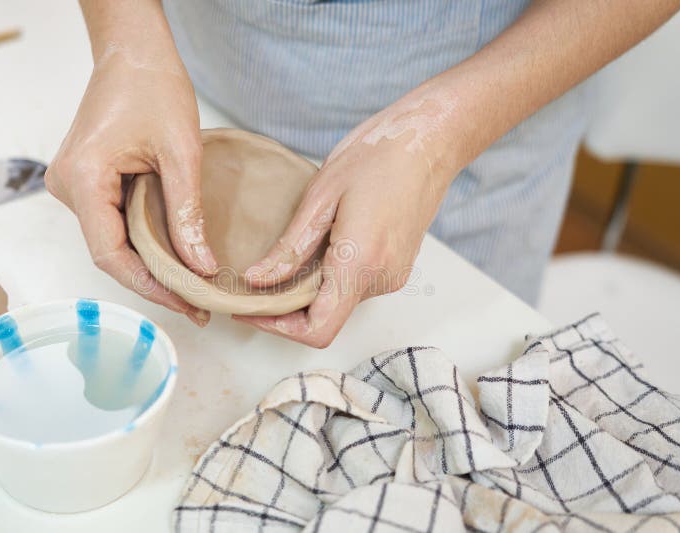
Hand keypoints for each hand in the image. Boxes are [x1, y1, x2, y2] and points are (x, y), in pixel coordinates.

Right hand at [45, 43, 216, 325]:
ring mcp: (72, 184)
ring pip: (110, 240)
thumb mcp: (181, 152)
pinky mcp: (85, 180)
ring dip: (149, 263)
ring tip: (190, 286)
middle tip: (196, 304)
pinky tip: (172, 255)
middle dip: (153, 280)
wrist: (132, 52)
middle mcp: (66, 186)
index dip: (149, 286)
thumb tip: (200, 267)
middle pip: (108, 252)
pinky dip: (141, 240)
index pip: (110, 254)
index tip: (186, 305)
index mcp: (83, 178)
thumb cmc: (153, 86)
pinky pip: (111, 221)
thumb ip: (187, 213)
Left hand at [233, 95, 456, 346]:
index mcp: (360, 264)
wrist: (430, 139)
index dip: (276, 326)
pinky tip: (314, 247)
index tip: (248, 307)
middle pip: (324, 319)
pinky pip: (354, 285)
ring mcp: (392, 275)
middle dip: (284, 307)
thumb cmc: (378, 155)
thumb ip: (291, 247)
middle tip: (250, 282)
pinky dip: (328, 277)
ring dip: (306, 290)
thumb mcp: (321, 196)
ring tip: (282, 257)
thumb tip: (257, 280)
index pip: (317, 329)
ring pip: (338, 302)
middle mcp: (381, 279)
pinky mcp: (396, 266)